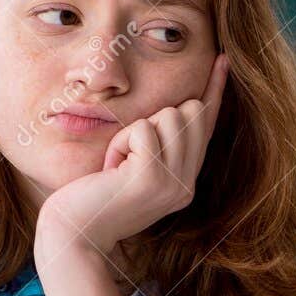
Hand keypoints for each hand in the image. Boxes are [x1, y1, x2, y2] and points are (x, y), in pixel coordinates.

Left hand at [36, 53, 228, 259]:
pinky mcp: (152, 178)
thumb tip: (177, 109)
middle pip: (191, 111)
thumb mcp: (133, 171)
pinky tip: (110, 170)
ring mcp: (173, 184)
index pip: (206, 129)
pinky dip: (120, 143)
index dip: (215, 91)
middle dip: (156, 117)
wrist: (74, 236)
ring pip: (170, 115)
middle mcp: (186, 185)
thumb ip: (157, 148)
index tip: (221, 59)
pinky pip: (141, 130)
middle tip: (129, 154)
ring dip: (134, 131)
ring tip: (118, 165)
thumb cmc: (93, 200)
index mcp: (184, 182)